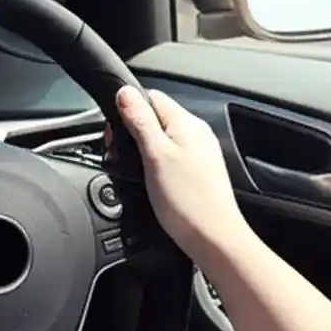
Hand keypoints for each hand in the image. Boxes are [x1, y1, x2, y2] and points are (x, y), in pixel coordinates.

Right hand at [114, 86, 247, 260]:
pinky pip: (171, 156)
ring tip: (137, 171)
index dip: (128, 111)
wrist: (214, 239)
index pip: (151, 97)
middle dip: (134, 132)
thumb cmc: (187, 201)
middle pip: (155, 117)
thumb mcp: (155, 156)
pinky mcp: (198, 172)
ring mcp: (199, 153)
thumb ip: (140, 121)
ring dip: (144, 150)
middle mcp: (196, 133)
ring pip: (162, 138)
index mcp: (186, 123)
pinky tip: (153, 181)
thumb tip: (124, 91)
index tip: (116, 136)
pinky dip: (156, 164)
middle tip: (123, 157)